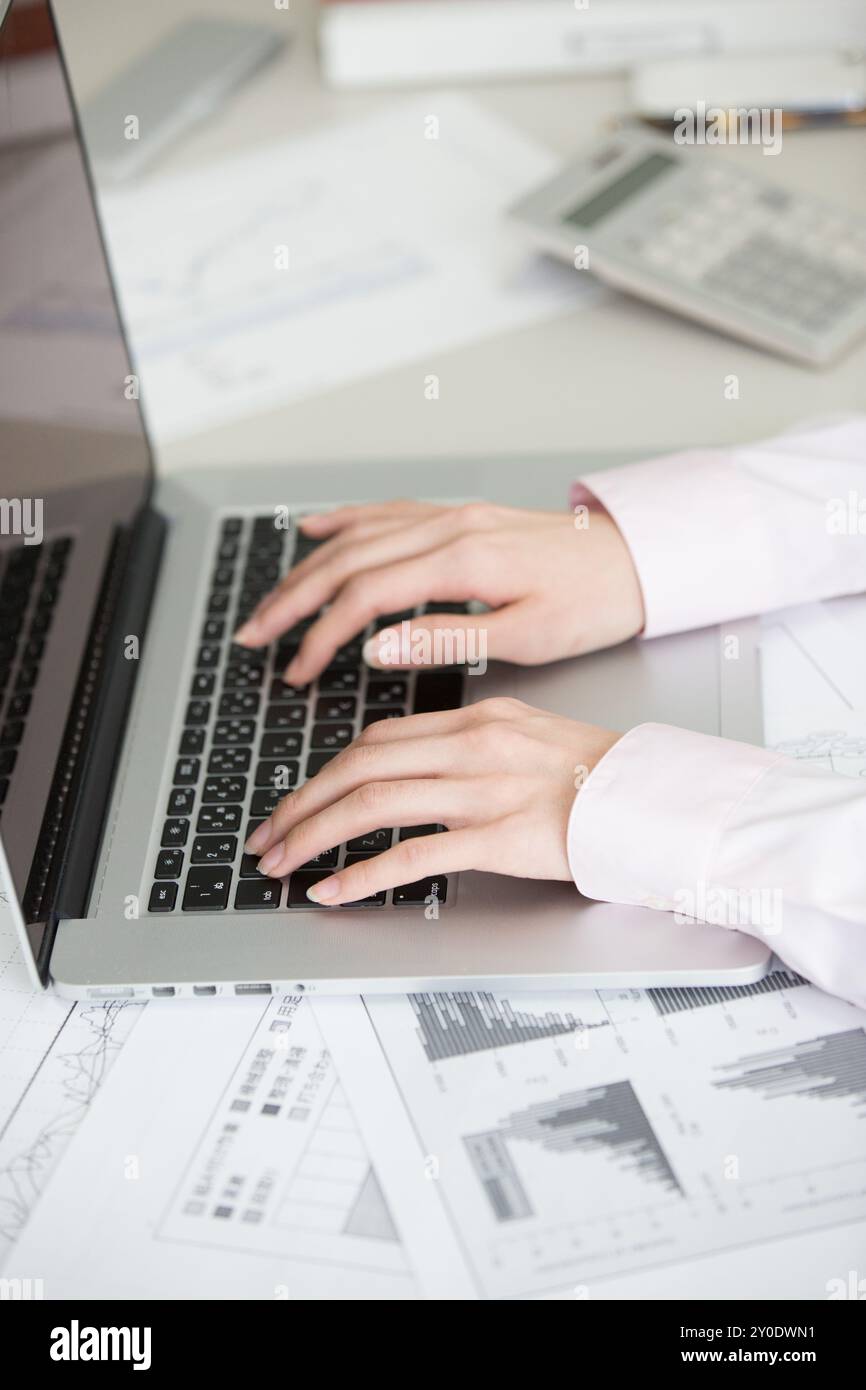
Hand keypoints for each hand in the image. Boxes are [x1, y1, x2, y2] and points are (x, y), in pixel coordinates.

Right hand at [234, 500, 644, 683]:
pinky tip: (315, 530)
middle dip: (293, 601)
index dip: (322, 635)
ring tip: (270, 602)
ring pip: (358, 535)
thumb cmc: (592, 603)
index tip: (297, 670)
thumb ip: (444, 638)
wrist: (635, 560)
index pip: (366, 597)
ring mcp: (451, 515)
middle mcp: (448, 526)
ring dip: (307, 568)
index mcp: (463, 560)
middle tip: (254, 636)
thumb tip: (373, 647)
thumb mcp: (525, 637)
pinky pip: (387, 511)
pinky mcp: (458, 515)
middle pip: (347, 560)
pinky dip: (345, 521)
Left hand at [245, 698, 620, 903]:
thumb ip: (471, 746)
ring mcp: (483, 791)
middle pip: (360, 766)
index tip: (298, 800)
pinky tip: (334, 892)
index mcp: (477, 719)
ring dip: (315, 835)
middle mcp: (472, 747)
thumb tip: (417, 768)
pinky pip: (413, 855)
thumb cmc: (599, 778)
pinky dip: (362, 874)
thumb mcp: (529, 737)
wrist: (654, 800)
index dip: (326, 772)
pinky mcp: (499, 838)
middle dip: (302, 804)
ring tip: (282, 863)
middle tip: (269, 836)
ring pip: (373, 803)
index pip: (379, 739)